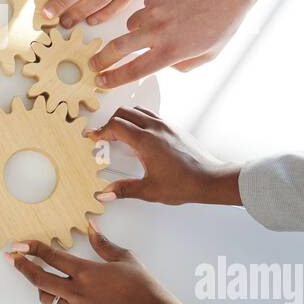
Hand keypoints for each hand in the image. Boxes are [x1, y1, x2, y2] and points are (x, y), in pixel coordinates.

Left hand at [11, 228, 180, 303]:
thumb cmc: (142, 286)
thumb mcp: (123, 258)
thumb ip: (102, 243)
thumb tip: (91, 227)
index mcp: (86, 272)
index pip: (51, 257)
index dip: (32, 249)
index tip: (19, 245)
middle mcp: (77, 292)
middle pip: (39, 280)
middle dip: (23, 268)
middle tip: (13, 260)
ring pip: (47, 300)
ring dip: (42, 289)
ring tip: (43, 280)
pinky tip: (61, 302)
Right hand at [89, 106, 240, 205]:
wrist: (210, 180)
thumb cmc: (184, 184)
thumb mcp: (149, 190)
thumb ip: (124, 189)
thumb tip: (104, 192)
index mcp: (146, 141)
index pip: (116, 126)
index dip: (100, 130)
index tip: (93, 137)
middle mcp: (155, 128)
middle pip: (124, 112)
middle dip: (110, 122)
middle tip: (103, 135)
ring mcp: (166, 126)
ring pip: (138, 110)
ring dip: (125, 117)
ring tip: (119, 133)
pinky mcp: (174, 128)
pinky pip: (151, 116)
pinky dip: (139, 120)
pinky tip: (140, 136)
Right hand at [91, 0, 273, 85]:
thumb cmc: (222, 21)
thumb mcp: (207, 55)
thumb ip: (181, 64)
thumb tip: (164, 64)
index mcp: (171, 50)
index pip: (134, 70)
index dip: (114, 78)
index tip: (101, 82)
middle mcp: (157, 31)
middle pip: (118, 49)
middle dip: (102, 59)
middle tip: (94, 64)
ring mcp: (153, 10)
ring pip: (131, 26)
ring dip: (136, 31)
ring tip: (159, 26)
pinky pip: (143, 7)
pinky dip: (151, 11)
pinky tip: (171, 7)